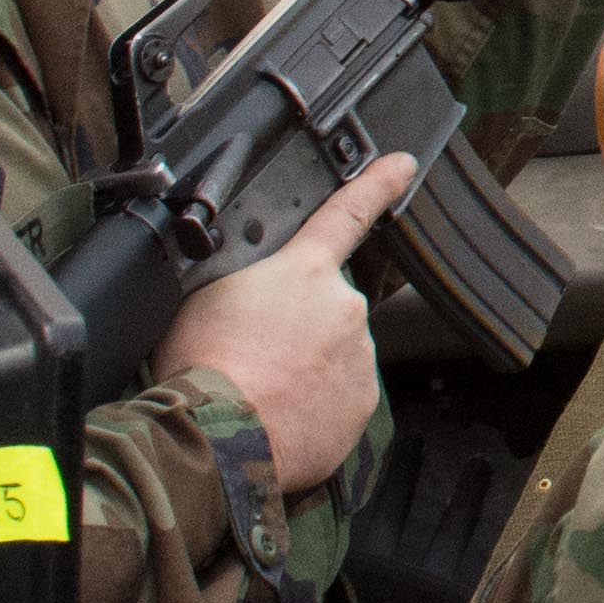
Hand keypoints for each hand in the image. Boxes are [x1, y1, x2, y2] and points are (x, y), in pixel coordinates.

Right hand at [155, 150, 415, 478]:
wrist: (216, 436)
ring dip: (306, 364)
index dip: (377, 184)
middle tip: (253, 351)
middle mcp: (343, 308)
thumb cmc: (200, 366)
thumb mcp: (206, 295)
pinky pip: (339, 396)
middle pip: (328, 305)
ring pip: (335, 352)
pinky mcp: (360, 404)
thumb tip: (252, 284)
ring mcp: (358, 357)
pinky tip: (278, 413)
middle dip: (300, 323)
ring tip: (259, 388)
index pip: (347, 214)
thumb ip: (248, 277)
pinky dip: (315, 404)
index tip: (402, 166)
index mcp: (305, 271)